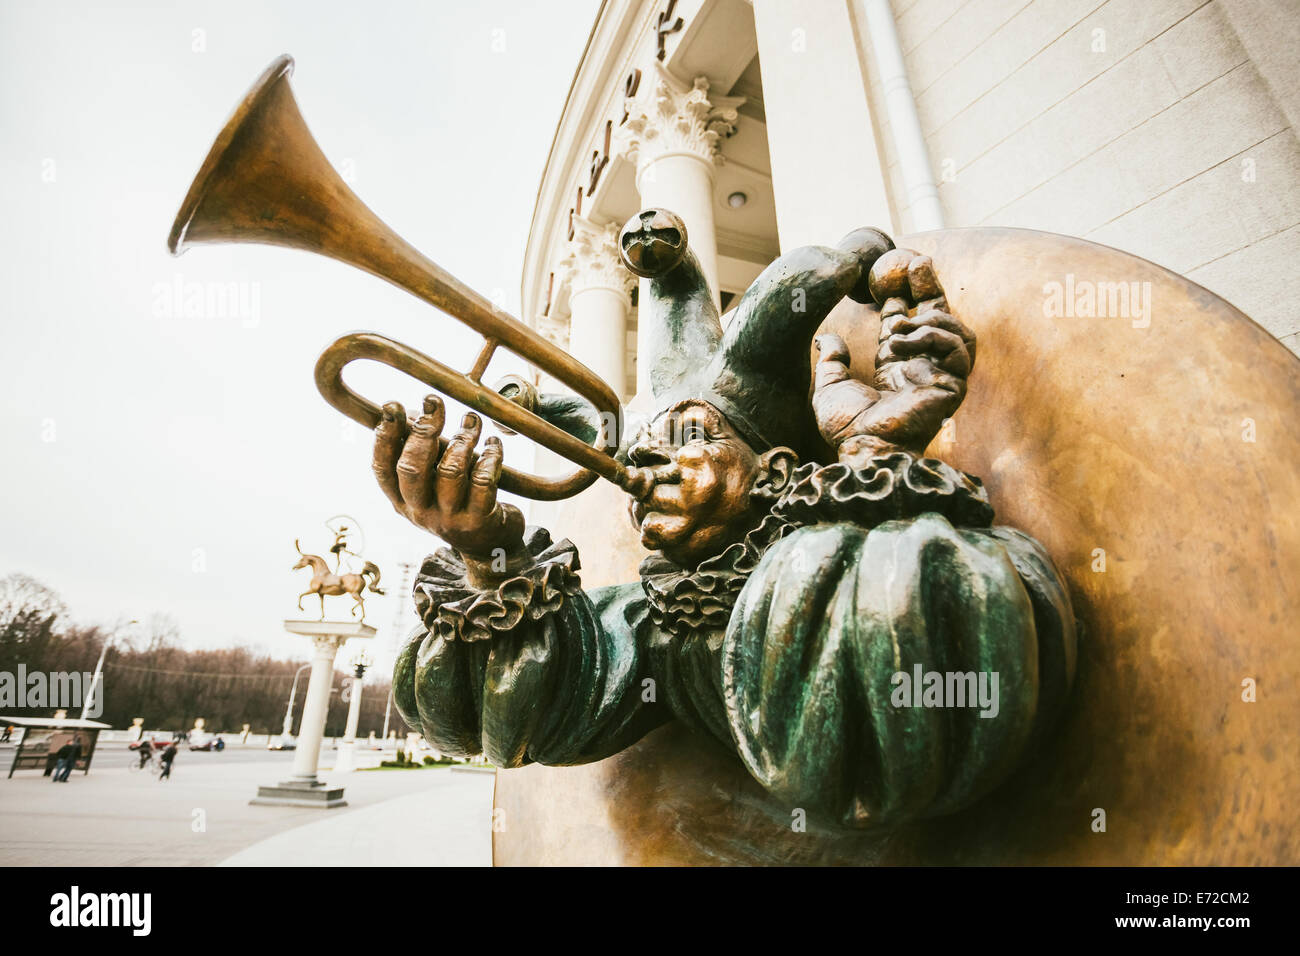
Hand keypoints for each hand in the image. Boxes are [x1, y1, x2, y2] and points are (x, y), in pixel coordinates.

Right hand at [372, 395, 524, 563]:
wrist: (488, 545)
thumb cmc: (458, 501)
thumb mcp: (432, 480)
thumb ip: (421, 451)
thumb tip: (412, 412)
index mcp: (400, 499)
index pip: (381, 467)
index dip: (385, 435)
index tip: (394, 404)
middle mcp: (419, 511)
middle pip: (411, 468)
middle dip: (422, 431)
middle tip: (435, 404)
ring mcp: (448, 519)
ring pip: (450, 471)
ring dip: (463, 439)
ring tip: (472, 421)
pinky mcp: (478, 521)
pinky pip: (483, 481)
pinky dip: (490, 456)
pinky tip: (494, 444)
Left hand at [813, 252, 974, 464]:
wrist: (862, 448)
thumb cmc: (848, 428)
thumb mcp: (830, 387)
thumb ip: (831, 362)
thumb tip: (824, 340)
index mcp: (898, 369)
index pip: (911, 325)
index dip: (907, 300)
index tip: (896, 280)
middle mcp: (923, 370)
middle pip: (941, 320)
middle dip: (932, 288)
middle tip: (918, 263)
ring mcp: (941, 378)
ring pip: (958, 333)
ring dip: (929, 320)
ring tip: (899, 325)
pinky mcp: (952, 387)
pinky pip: (959, 351)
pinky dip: (933, 338)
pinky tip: (902, 343)